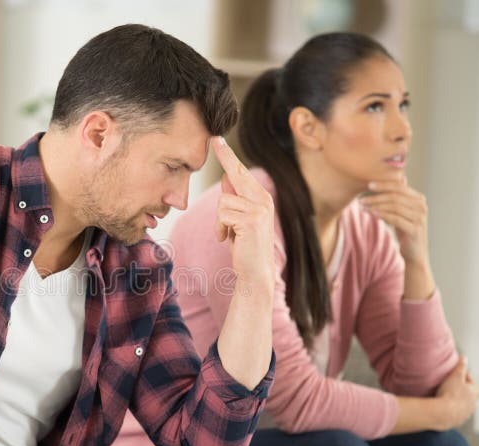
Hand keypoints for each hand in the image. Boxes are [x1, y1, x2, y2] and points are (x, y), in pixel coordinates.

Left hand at [211, 137, 274, 291]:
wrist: (255, 273)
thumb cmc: (246, 247)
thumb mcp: (238, 221)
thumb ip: (235, 200)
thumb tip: (227, 178)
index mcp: (261, 198)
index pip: (242, 173)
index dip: (229, 157)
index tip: (218, 140)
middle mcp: (263, 200)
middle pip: (237, 174)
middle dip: (225, 157)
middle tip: (214, 139)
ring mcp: (260, 209)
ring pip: (223, 201)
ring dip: (219, 220)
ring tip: (228, 234)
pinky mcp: (252, 220)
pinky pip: (223, 214)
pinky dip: (220, 228)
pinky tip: (228, 240)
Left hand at [359, 177, 429, 266]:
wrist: (414, 252)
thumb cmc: (404, 230)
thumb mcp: (400, 212)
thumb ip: (394, 199)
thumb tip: (379, 184)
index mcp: (419, 199)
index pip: (400, 187)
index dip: (384, 185)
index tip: (369, 184)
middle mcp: (421, 206)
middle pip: (396, 196)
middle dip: (377, 196)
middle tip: (361, 199)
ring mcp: (420, 218)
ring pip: (395, 207)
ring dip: (376, 205)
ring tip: (363, 206)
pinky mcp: (415, 230)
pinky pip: (396, 219)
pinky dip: (382, 215)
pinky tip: (372, 213)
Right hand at [435, 357, 478, 430]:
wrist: (443, 413)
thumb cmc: (450, 393)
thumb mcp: (455, 376)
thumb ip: (460, 366)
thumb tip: (464, 358)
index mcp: (475, 392)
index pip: (469, 380)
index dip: (460, 375)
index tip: (452, 374)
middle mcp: (473, 404)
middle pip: (466, 393)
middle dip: (458, 389)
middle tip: (447, 385)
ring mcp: (466, 413)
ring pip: (461, 404)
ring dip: (454, 400)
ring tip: (442, 395)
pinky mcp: (457, 420)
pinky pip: (454, 413)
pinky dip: (449, 409)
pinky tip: (441, 405)